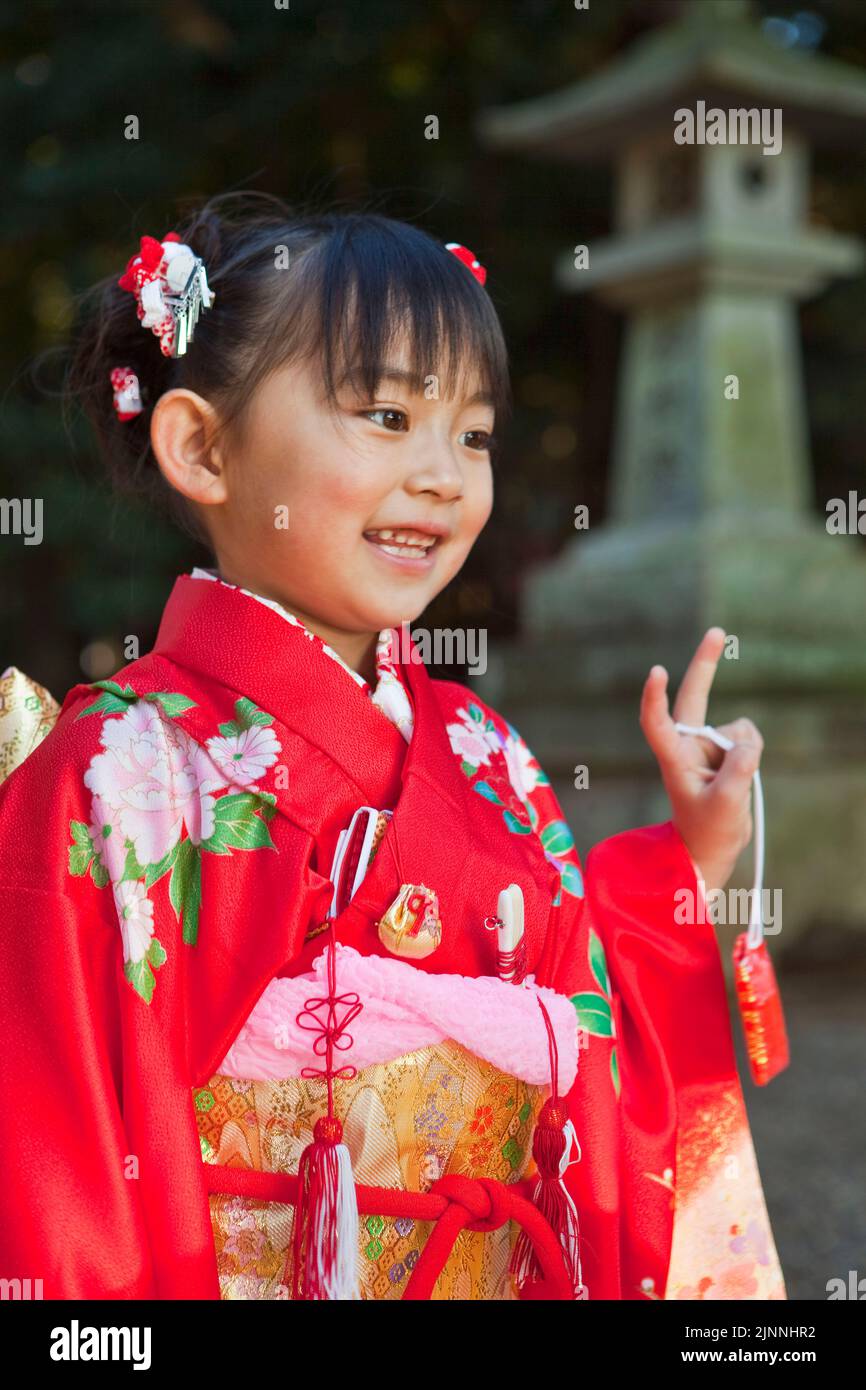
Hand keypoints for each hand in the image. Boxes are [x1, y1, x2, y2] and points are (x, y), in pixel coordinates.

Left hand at [639, 627, 763, 893]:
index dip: (655, 698)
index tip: (657, 672)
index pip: (658, 723)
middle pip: (694, 697)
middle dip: (705, 663)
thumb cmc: (707, 831)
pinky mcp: (725, 749)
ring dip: (745, 752)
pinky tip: (741, 777)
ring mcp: (707, 745)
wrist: (709, 848)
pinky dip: (752, 755)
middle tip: (716, 630)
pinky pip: (748, 740)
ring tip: (732, 787)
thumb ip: (739, 768)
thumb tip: (747, 738)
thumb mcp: (726, 804)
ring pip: (738, 731)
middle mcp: (687, 745)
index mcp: (673, 759)